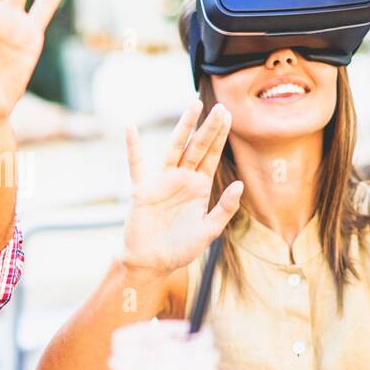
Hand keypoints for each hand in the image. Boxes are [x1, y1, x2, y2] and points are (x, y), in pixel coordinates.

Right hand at [121, 103, 242, 274]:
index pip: (212, 156)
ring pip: (175, 148)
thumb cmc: (180, 249)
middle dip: (209, 127)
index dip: (220, 136)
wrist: (152, 263)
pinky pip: (136, 165)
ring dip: (184, 127)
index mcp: (199, 187)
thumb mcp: (209, 231)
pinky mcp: (143, 189)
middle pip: (198, 147)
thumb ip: (225, 208)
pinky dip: (132, 147)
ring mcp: (162, 181)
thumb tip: (239, 184)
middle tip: (220, 106)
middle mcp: (182, 179)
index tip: (228, 115)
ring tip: (193, 107)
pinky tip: (130, 128)